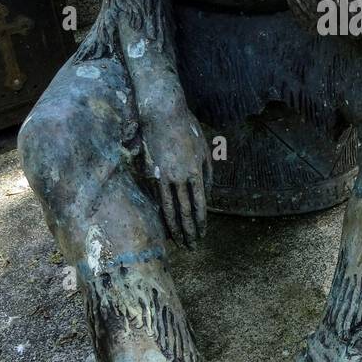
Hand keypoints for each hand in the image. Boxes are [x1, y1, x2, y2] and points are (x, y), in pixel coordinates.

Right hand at [140, 103, 210, 247]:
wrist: (164, 114)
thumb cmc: (188, 130)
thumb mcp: (204, 151)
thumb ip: (208, 174)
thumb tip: (207, 195)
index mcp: (196, 172)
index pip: (200, 205)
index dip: (201, 222)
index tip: (202, 234)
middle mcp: (180, 177)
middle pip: (185, 211)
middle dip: (189, 231)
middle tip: (192, 247)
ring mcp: (165, 176)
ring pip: (170, 209)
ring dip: (175, 228)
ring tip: (179, 242)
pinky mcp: (153, 172)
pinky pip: (158, 198)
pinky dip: (161, 213)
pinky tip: (164, 224)